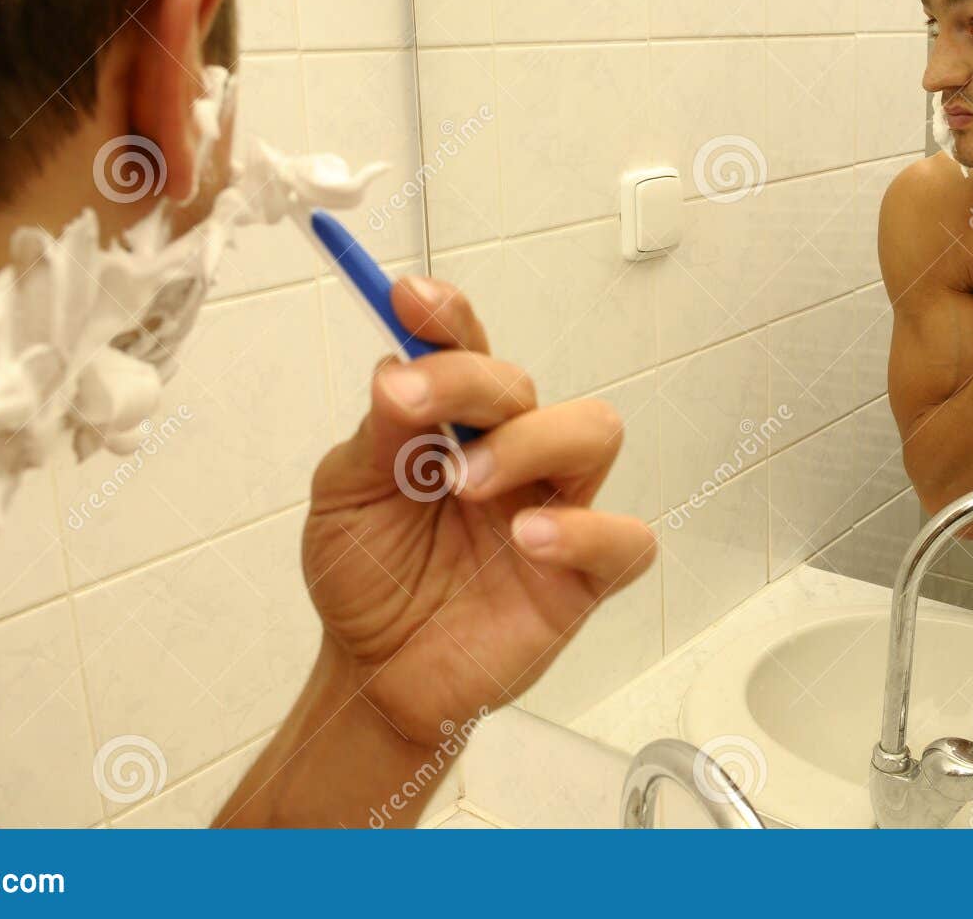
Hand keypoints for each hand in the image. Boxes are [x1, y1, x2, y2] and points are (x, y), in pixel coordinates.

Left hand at [301, 275, 654, 743]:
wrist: (375, 672)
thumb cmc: (369, 574)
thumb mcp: (348, 496)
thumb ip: (378, 434)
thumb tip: (395, 366)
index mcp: (456, 425)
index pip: (467, 349)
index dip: (447, 317)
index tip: (408, 299)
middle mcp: (513, 453)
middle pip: (523, 384)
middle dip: (470, 381)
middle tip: (414, 409)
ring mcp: (554, 509)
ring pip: (592, 433)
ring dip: (531, 441)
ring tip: (469, 484)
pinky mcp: (584, 577)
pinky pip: (625, 539)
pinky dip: (584, 532)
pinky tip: (529, 542)